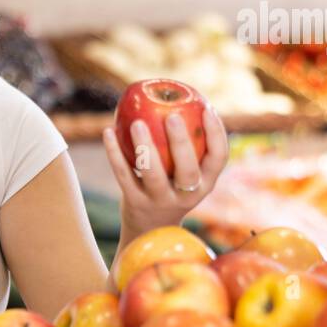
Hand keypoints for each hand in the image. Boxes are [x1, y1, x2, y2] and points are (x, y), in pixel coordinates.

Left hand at [101, 106, 228, 238]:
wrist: (149, 229)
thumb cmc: (172, 188)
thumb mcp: (187, 173)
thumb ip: (190, 145)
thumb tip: (182, 98)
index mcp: (205, 183)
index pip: (219, 158)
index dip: (217, 134)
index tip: (207, 108)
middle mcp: (186, 196)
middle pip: (188, 171)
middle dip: (182, 143)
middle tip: (172, 116)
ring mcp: (160, 201)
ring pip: (154, 175)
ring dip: (145, 147)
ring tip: (137, 123)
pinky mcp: (135, 203)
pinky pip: (124, 175)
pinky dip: (114, 153)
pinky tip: (108, 131)